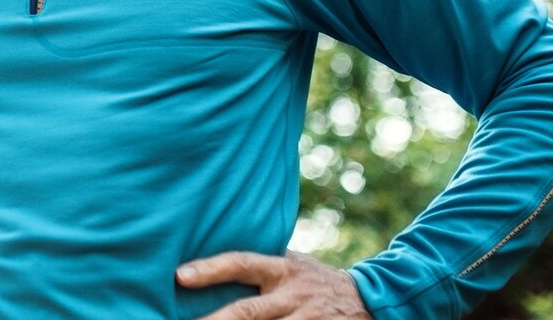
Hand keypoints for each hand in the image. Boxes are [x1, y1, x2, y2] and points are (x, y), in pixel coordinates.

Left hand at [179, 250, 370, 319]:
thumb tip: (220, 240)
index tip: (180, 276)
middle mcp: (292, 295)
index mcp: (282, 270)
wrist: (373, 301)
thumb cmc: (318, 280)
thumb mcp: (295, 262)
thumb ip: (264, 262)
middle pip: (248, 311)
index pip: (242, 264)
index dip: (211, 269)